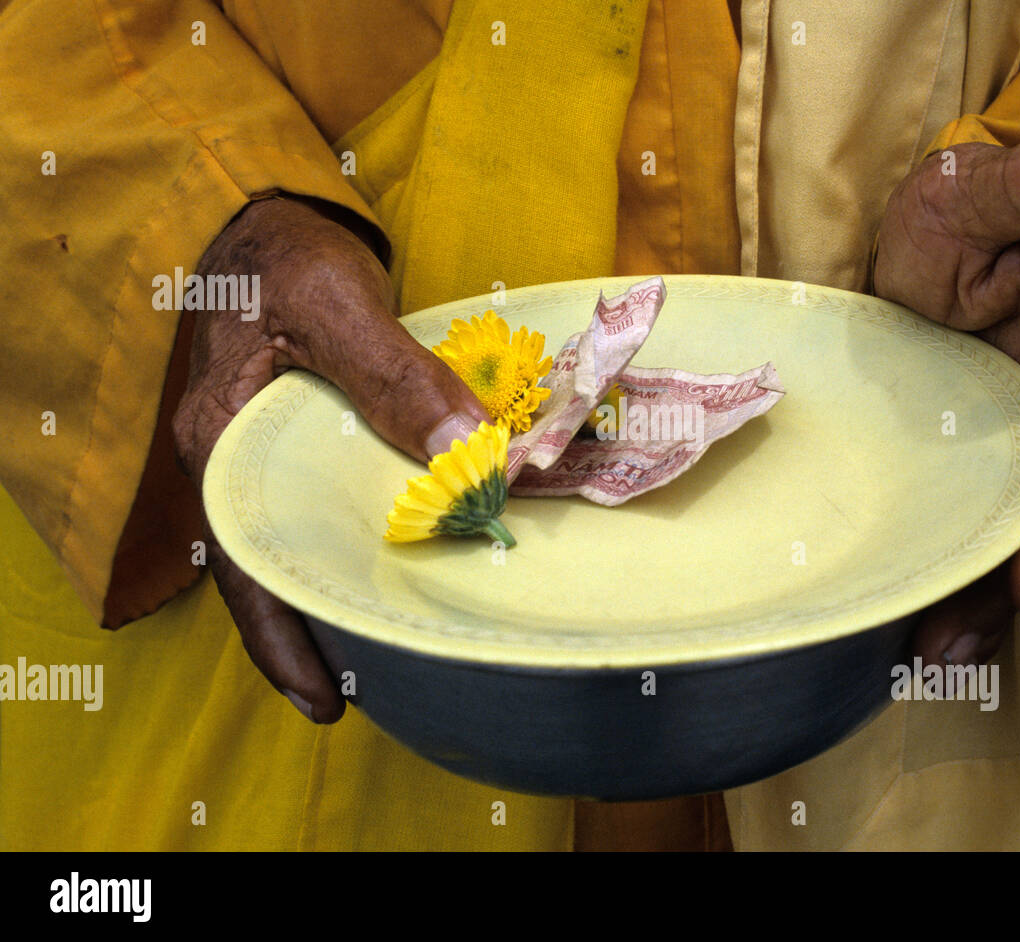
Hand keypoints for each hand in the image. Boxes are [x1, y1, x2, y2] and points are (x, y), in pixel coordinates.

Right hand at [172, 196, 487, 720]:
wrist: (270, 224)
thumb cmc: (286, 256)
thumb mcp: (335, 303)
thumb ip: (394, 375)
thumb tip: (467, 454)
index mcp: (222, 442)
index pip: (244, 566)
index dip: (280, 639)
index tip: (326, 702)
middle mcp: (238, 464)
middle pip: (277, 570)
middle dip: (322, 633)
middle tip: (381, 689)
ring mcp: (270, 456)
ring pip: (308, 541)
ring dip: (350, 589)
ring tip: (406, 639)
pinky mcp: (305, 441)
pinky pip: (332, 503)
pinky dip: (368, 534)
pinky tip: (411, 554)